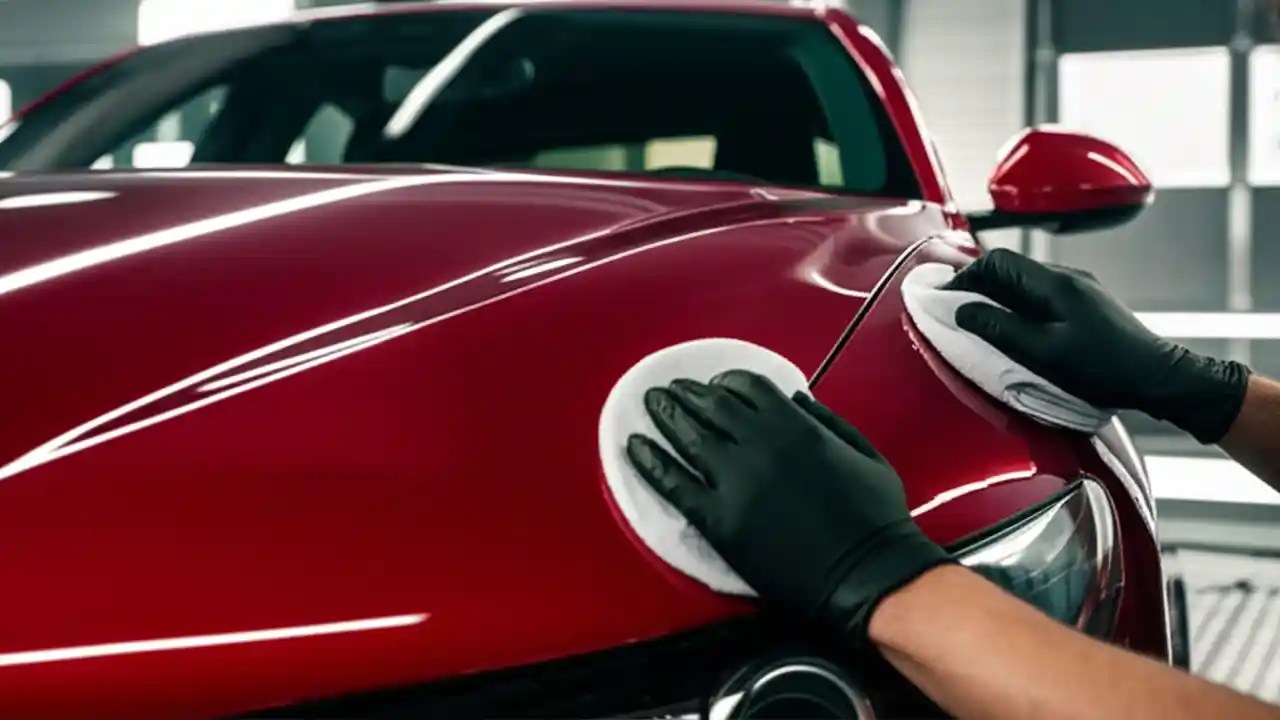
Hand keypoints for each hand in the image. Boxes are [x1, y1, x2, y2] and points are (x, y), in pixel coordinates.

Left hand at [625, 371, 950, 645]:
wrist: (866, 575)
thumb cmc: (875, 517)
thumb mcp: (863, 453)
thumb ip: (827, 420)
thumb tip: (794, 397)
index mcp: (796, 426)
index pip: (745, 387)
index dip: (724, 382)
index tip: (713, 386)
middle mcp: (760, 446)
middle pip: (710, 406)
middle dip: (687, 394)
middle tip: (669, 390)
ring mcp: (736, 483)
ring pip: (687, 437)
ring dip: (665, 416)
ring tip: (650, 405)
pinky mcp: (719, 520)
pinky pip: (674, 484)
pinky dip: (651, 462)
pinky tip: (635, 447)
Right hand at [948, 249, 1249, 443]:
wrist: (1157, 377)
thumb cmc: (1104, 368)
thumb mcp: (1043, 352)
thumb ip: (1000, 329)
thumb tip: (964, 311)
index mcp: (1054, 284)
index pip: (997, 262)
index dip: (965, 277)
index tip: (946, 298)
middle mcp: (1067, 278)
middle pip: (1010, 269)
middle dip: (978, 286)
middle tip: (956, 310)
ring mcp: (1079, 290)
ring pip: (1024, 283)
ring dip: (998, 297)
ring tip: (981, 322)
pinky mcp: (1086, 306)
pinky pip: (1040, 296)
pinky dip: (1018, 307)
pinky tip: (1016, 330)